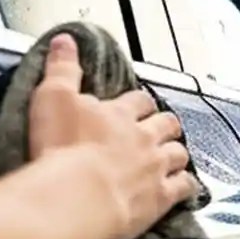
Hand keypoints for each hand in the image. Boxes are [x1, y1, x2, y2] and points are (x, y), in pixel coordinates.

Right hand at [27, 34, 196, 238]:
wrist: (77, 197)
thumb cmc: (61, 149)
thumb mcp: (52, 98)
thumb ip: (62, 69)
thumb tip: (65, 40)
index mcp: (119, 114)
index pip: (138, 101)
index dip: (140, 102)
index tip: (138, 105)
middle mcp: (144, 137)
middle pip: (166, 124)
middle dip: (166, 125)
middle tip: (163, 128)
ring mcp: (156, 168)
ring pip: (179, 154)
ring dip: (178, 153)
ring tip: (175, 156)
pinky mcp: (161, 198)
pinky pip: (184, 188)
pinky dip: (187, 186)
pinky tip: (187, 188)